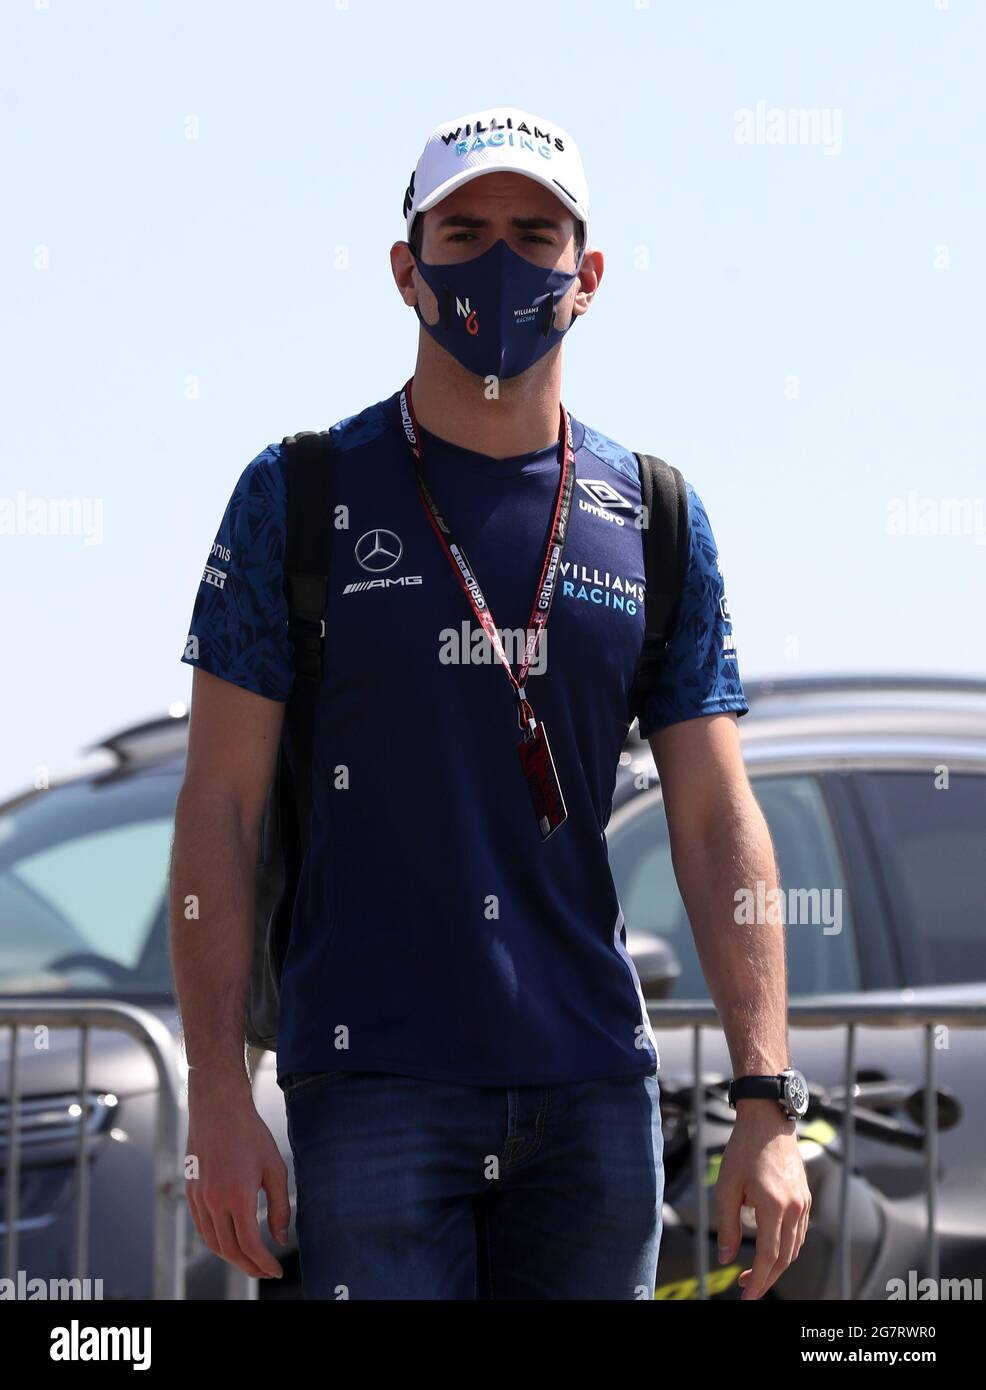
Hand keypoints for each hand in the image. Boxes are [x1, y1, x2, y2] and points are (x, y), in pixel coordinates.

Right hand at [185, 1070, 289, 1279]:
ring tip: (250, 1260)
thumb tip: (280, 1239)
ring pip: (212, 1243)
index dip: (263, 1263)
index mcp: (237, 1196)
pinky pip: (201, 1228)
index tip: (276, 1270)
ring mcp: (198, 1198)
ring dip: (231, 1257)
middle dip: (248, 1266)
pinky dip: (216, 1241)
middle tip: (265, 1271)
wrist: (218, 1109)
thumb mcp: (275, 1168)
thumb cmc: (250, 1134)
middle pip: (229, 1250)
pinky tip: (231, 1240)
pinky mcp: (190, 1192)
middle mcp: (213, 1201)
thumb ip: (279, 1207)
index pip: (249, 1245)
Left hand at [714, 1099, 810, 1300]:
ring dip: (777, 1265)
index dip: (758, 1280)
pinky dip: (786, 1248)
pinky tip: (771, 1249)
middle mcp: (794, 1208)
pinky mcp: (805, 1198)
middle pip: (785, 1258)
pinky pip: (798, 1233)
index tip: (746, 1295)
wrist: (767, 1120)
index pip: (769, 1256)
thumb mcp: (727, 1186)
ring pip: (794, 1248)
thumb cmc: (743, 1149)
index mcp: (773, 1205)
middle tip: (746, 1288)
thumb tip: (726, 1258)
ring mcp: (803, 1203)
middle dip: (766, 1278)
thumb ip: (727, 1225)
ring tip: (755, 1272)